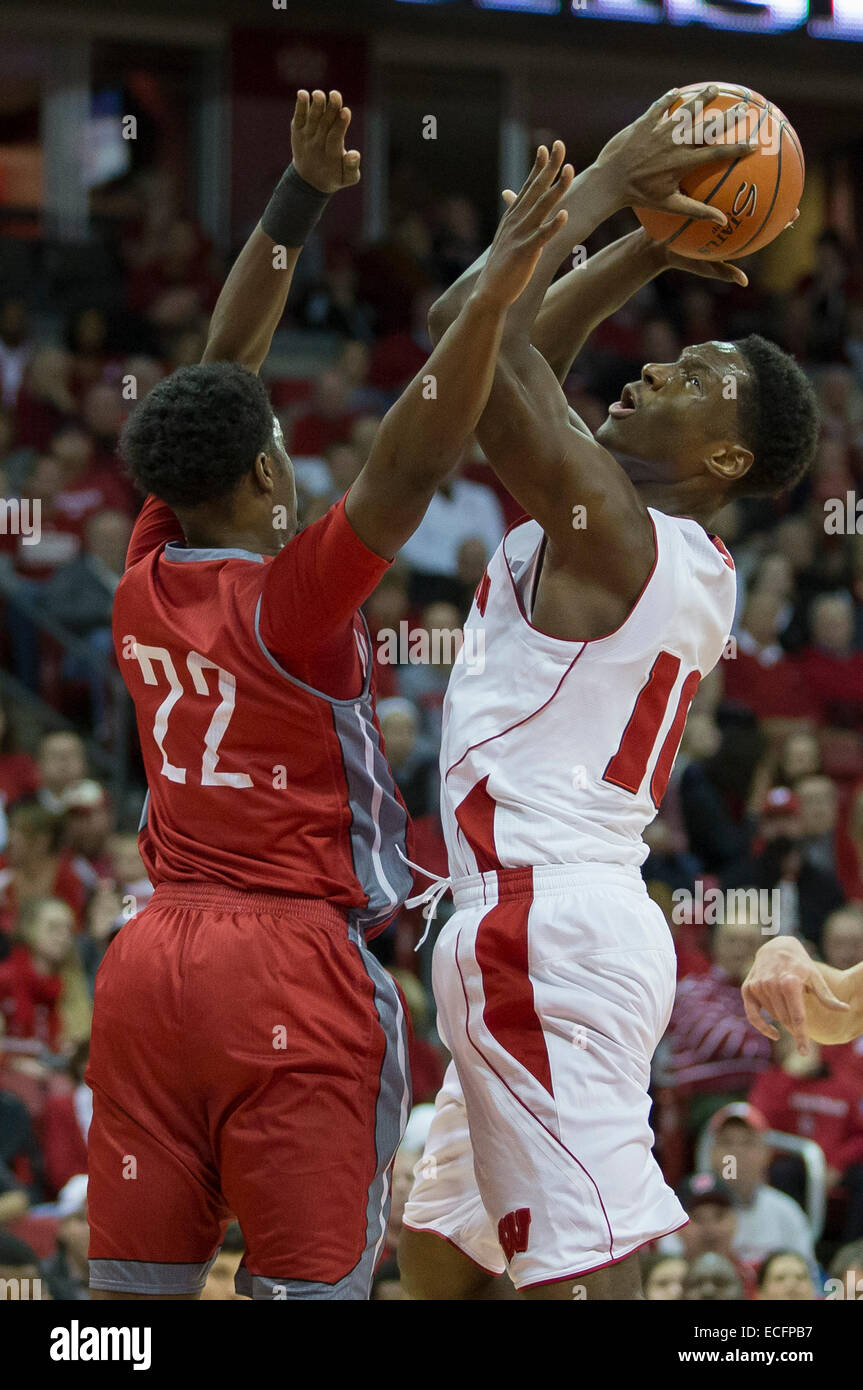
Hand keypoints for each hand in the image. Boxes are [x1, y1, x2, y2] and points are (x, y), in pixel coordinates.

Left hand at [291, 89, 360, 193]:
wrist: (308, 180)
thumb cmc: (334, 176)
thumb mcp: (348, 179)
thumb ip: (352, 168)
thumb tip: (354, 154)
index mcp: (331, 157)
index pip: (335, 138)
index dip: (340, 125)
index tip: (346, 111)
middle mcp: (317, 146)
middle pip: (324, 125)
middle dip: (330, 109)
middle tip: (335, 95)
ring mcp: (306, 137)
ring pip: (312, 119)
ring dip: (316, 105)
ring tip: (319, 94)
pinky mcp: (298, 130)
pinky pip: (299, 117)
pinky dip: (300, 106)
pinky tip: (302, 93)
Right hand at [475, 142, 571, 310]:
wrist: (489, 292)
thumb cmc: (501, 264)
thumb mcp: (505, 233)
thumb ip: (511, 211)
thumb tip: (508, 192)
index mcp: (513, 216)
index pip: (528, 186)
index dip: (538, 167)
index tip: (546, 147)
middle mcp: (516, 221)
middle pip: (536, 189)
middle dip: (549, 167)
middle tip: (560, 145)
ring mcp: (520, 235)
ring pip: (542, 207)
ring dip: (556, 188)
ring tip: (570, 170)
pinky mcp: (524, 252)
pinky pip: (541, 236)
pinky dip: (553, 225)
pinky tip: (564, 213)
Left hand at [594, 85, 757, 222]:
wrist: (609, 182)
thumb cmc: (639, 197)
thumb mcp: (669, 205)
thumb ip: (697, 211)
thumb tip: (722, 221)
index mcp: (683, 162)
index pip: (717, 153)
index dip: (737, 148)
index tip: (755, 144)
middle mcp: (675, 143)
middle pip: (707, 126)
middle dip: (727, 117)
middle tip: (744, 107)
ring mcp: (660, 130)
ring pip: (686, 110)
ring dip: (702, 99)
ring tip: (714, 89)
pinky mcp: (644, 122)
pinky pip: (660, 106)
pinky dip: (669, 98)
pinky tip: (677, 91)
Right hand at [741, 936, 848, 1056]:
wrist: (776, 947)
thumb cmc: (800, 964)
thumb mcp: (816, 977)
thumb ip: (827, 997)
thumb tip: (845, 1010)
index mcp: (790, 983)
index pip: (797, 1017)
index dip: (801, 1036)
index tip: (804, 1052)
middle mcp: (771, 984)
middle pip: (785, 1019)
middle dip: (795, 1026)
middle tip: (802, 1023)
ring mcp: (758, 986)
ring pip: (773, 1017)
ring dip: (783, 1019)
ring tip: (790, 1005)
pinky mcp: (747, 988)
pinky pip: (752, 1015)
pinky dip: (762, 1027)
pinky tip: (774, 1033)